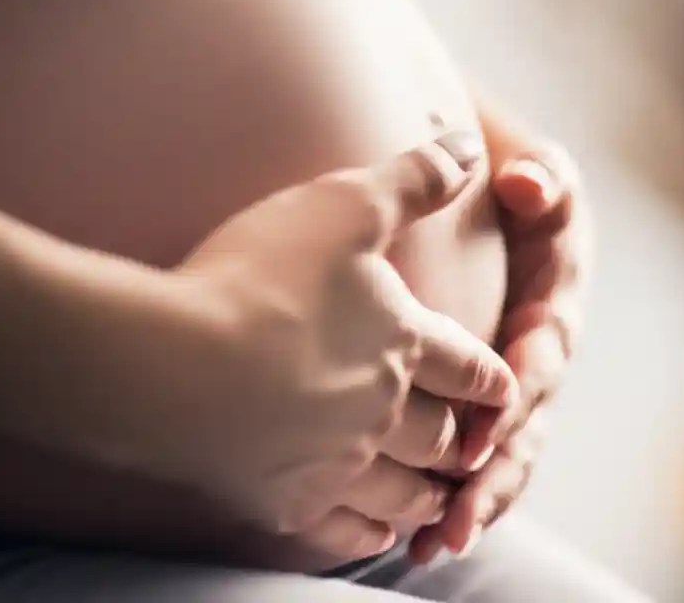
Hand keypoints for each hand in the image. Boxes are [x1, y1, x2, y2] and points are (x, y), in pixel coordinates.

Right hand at [159, 130, 517, 566]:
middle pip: (442, 438)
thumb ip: (414, 178)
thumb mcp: (345, 205)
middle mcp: (382, 412)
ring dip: (427, 494)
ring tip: (434, 498)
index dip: (492, 378)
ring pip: (405, 493)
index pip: (469, 368)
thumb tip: (473, 146)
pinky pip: (346, 533)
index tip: (509, 390)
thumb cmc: (260, 277)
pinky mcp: (285, 501)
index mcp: (404, 344)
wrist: (174, 366)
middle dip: (462, 442)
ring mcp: (336, 464)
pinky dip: (371, 537)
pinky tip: (376, 538)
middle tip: (471, 449)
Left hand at [410, 110, 591, 561]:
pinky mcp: (485, 403)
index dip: (516, 391)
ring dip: (476, 500)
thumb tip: (526, 184)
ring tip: (438, 543)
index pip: (541, 357)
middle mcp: (541, 356)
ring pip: (504, 455)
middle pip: (526, 426)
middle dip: (494, 471)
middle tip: (457, 514)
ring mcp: (514, 385)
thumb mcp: (537, 171)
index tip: (482, 430)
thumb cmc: (513, 179)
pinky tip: (420, 541)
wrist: (497, 191)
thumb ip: (543, 179)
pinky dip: (455, 499)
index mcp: (557, 305)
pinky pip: (477, 459)